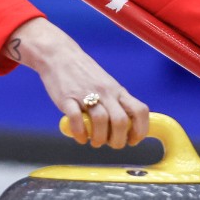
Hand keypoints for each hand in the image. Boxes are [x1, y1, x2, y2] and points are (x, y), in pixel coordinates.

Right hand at [3, 18, 149, 148]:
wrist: (59, 55)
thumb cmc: (83, 73)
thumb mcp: (107, 85)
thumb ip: (116, 102)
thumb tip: (124, 127)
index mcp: (117, 90)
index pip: (139, 111)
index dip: (140, 130)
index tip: (132, 140)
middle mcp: (105, 92)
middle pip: (120, 121)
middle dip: (118, 141)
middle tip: (110, 144)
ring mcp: (86, 94)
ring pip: (100, 122)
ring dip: (99, 139)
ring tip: (94, 141)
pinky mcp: (67, 98)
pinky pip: (76, 120)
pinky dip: (79, 133)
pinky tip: (80, 136)